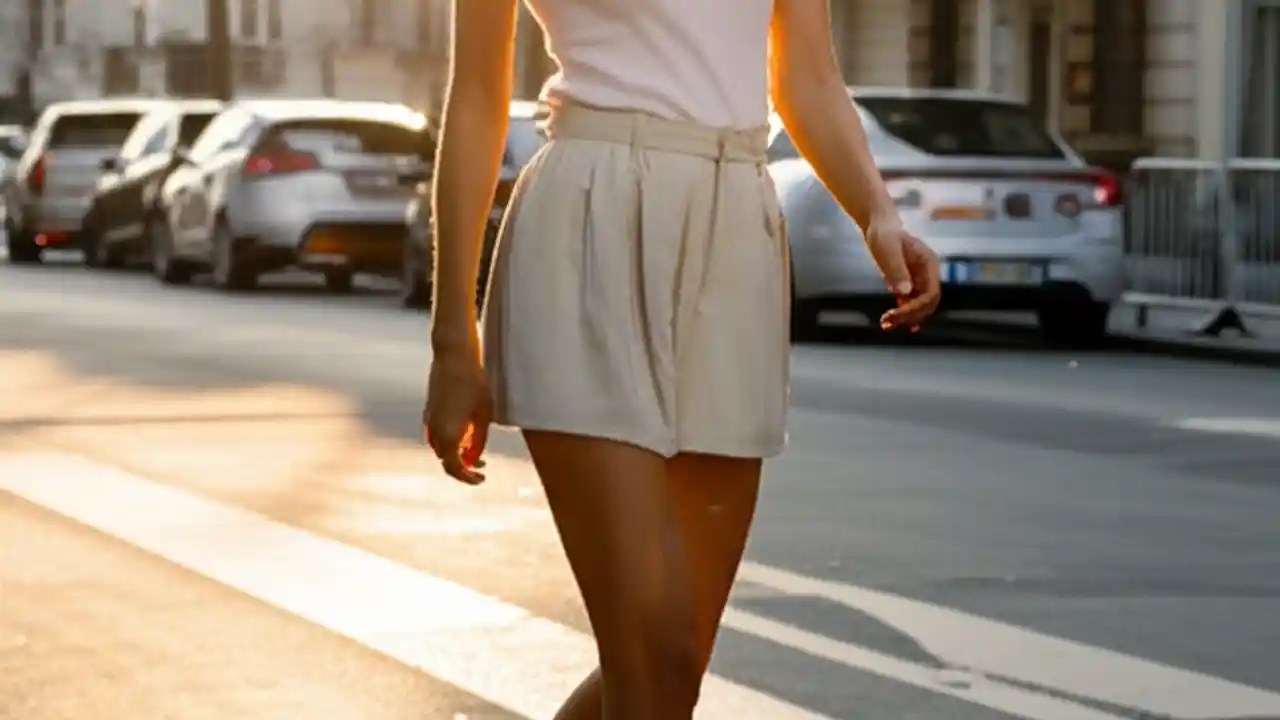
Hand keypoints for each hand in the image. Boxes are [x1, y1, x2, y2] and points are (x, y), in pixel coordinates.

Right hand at [423, 348, 491, 484]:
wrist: (453, 357)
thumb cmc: (474, 383)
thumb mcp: (484, 414)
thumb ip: (479, 439)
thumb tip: (475, 457)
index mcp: (449, 434)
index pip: (454, 467)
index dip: (467, 477)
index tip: (481, 479)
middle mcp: (435, 430)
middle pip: (445, 459)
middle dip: (462, 466)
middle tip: (481, 466)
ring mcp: (429, 419)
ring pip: (440, 447)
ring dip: (455, 452)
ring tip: (474, 450)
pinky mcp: (429, 410)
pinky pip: (437, 434)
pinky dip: (449, 440)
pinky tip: (464, 432)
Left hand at [864, 217, 941, 331]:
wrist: (879, 225)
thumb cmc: (884, 233)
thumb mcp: (887, 250)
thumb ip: (896, 270)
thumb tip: (904, 292)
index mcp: (928, 264)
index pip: (931, 294)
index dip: (917, 307)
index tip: (897, 313)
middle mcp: (927, 273)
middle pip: (927, 303)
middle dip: (911, 315)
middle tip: (888, 322)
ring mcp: (918, 278)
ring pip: (919, 304)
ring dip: (905, 316)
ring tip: (887, 324)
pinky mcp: (908, 281)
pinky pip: (909, 301)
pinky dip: (902, 311)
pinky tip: (892, 321)